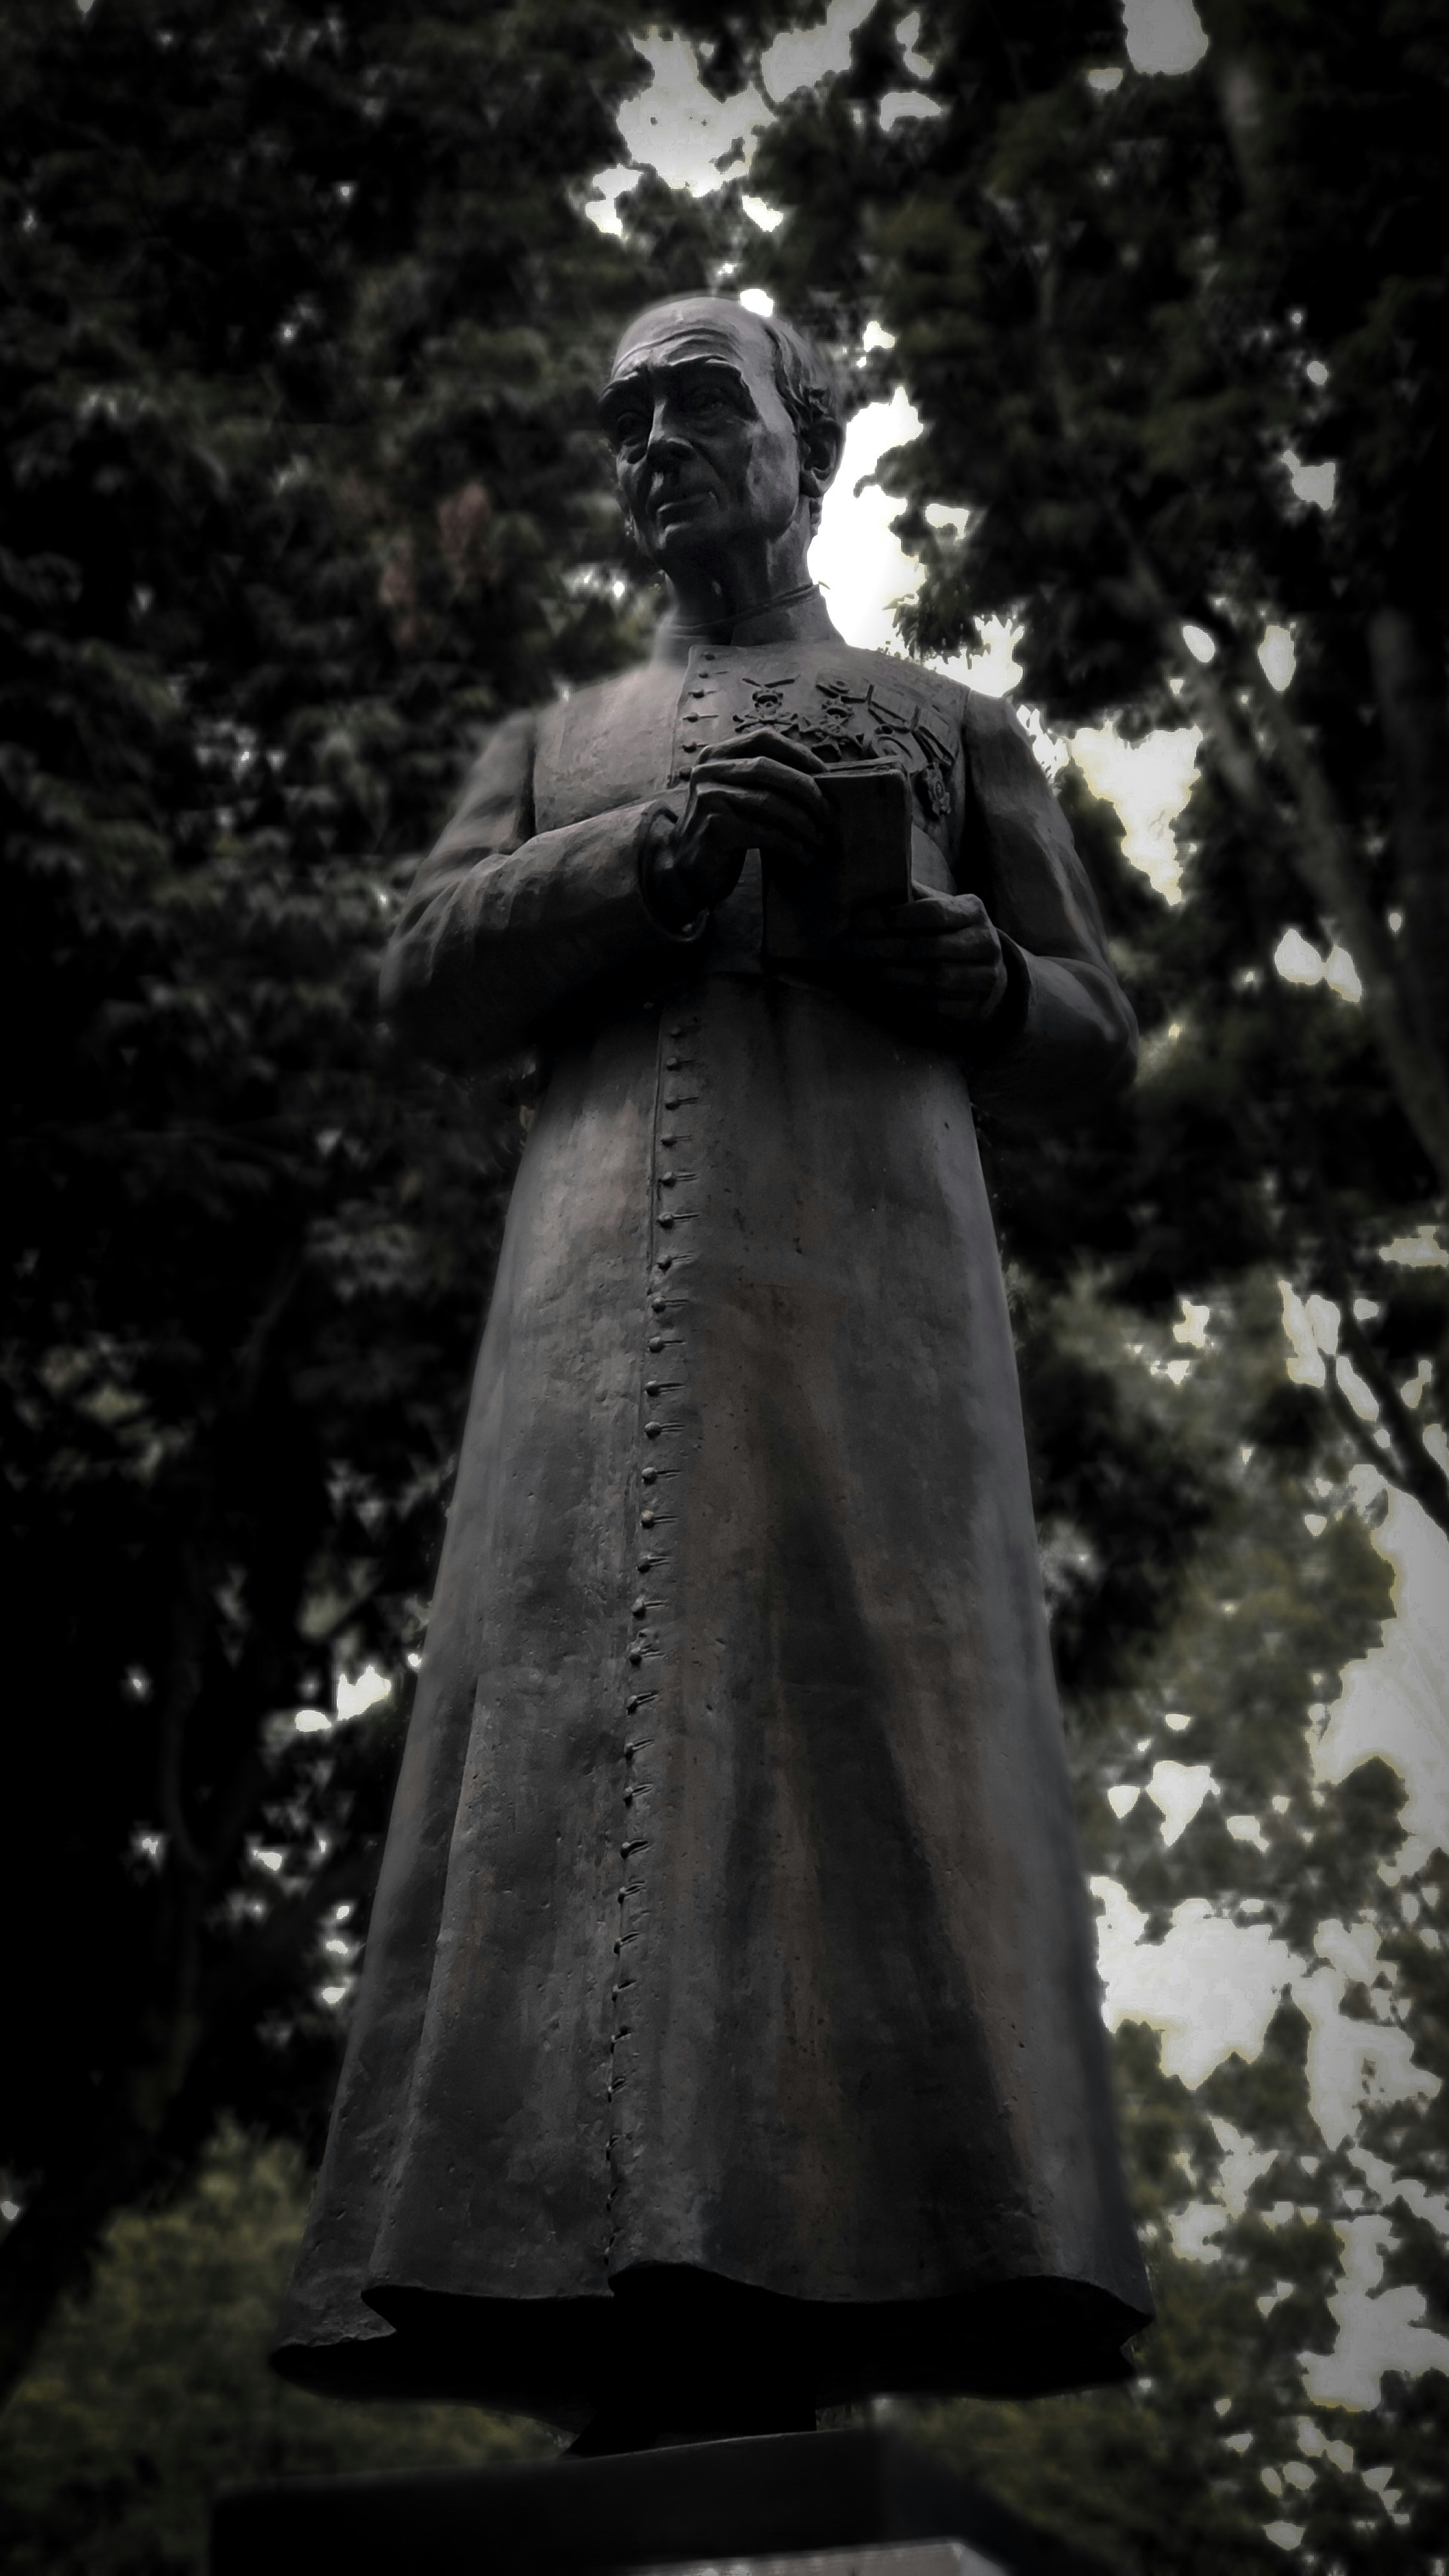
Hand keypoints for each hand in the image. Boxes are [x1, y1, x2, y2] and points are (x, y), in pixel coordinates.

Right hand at [644, 726, 828, 929]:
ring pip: (769, 801)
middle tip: (829, 813)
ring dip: (803, 821)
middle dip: (807, 789)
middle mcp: (708, 771)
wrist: (685, 870)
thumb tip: (819, 779)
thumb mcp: (737, 795)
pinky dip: (790, 844)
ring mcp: (709, 797)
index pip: (764, 739)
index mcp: (716, 755)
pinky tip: (804, 855)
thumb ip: (763, 779)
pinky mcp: (715, 828)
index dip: (799, 754)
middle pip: (769, 767)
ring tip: (821, 837)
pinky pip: (764, 832)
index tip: (826, 776)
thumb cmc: (723, 832)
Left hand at [835, 889, 1010, 1037]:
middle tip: (845, 948)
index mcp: (973, 911)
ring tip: (858, 968)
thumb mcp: (940, 909)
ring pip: (931, 980)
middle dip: (881, 948)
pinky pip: (933, 1006)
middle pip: (928, 948)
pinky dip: (902, 997)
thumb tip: (868, 889)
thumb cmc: (949, 934)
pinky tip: (877, 988)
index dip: (894, 918)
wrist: (987, 977)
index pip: (934, 913)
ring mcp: (982, 979)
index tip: (858, 921)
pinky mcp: (972, 1010)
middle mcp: (985, 944)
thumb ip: (913, 899)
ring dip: (888, 975)